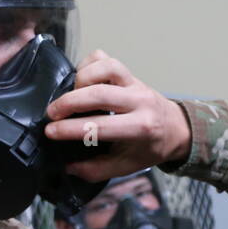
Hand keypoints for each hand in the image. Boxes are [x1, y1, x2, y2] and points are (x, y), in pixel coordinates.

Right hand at [44, 49, 191, 181]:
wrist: (176, 129)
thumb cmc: (150, 147)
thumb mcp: (127, 166)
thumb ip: (97, 170)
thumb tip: (68, 168)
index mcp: (141, 128)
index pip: (100, 126)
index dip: (71, 129)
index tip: (51, 132)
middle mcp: (140, 101)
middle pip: (99, 94)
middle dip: (68, 102)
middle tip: (52, 113)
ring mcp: (135, 83)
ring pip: (106, 67)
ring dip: (81, 78)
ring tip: (70, 94)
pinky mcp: (129, 73)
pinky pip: (106, 58)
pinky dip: (89, 64)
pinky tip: (82, 80)